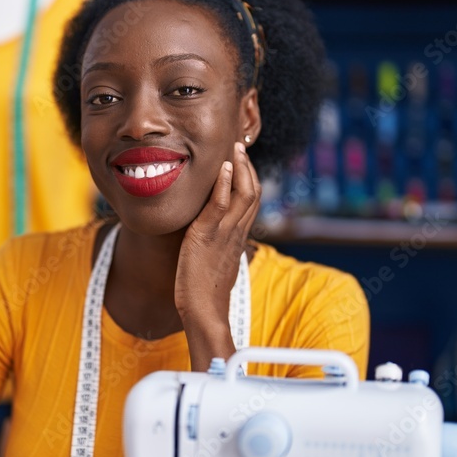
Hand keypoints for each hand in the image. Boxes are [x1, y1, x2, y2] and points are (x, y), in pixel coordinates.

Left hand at [175, 142, 260, 369]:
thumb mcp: (215, 260)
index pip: (251, 200)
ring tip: (234, 148)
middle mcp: (237, 231)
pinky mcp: (208, 236)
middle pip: (253, 191)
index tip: (241, 160)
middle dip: (248, 166)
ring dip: (240, 168)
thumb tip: (212, 237)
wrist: (203, 311)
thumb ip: (217, 244)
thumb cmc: (204, 290)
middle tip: (240, 145)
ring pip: (244, 194)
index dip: (249, 178)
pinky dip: (224, 184)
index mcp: (238, 236)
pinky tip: (223, 168)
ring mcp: (225, 233)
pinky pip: (220, 205)